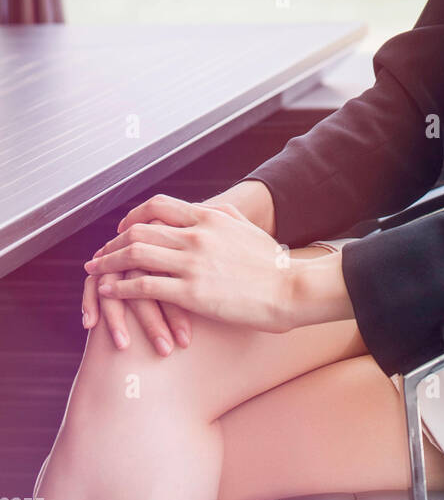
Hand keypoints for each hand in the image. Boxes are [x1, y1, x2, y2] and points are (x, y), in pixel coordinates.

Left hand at [83, 194, 297, 331]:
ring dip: (109, 262)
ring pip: (135, 255)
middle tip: (100, 253)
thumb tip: (207, 209)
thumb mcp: (246, 227)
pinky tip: (111, 291)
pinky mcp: (191, 292)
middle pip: (139, 231)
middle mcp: (196, 235)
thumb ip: (223, 215)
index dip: (132, 217)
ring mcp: (192, 263)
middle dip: (113, 242)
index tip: (122, 229)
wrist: (289, 289)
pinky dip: (121, 287)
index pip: (158, 207)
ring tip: (96, 271)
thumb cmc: (272, 263)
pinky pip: (144, 286)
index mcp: (209, 217)